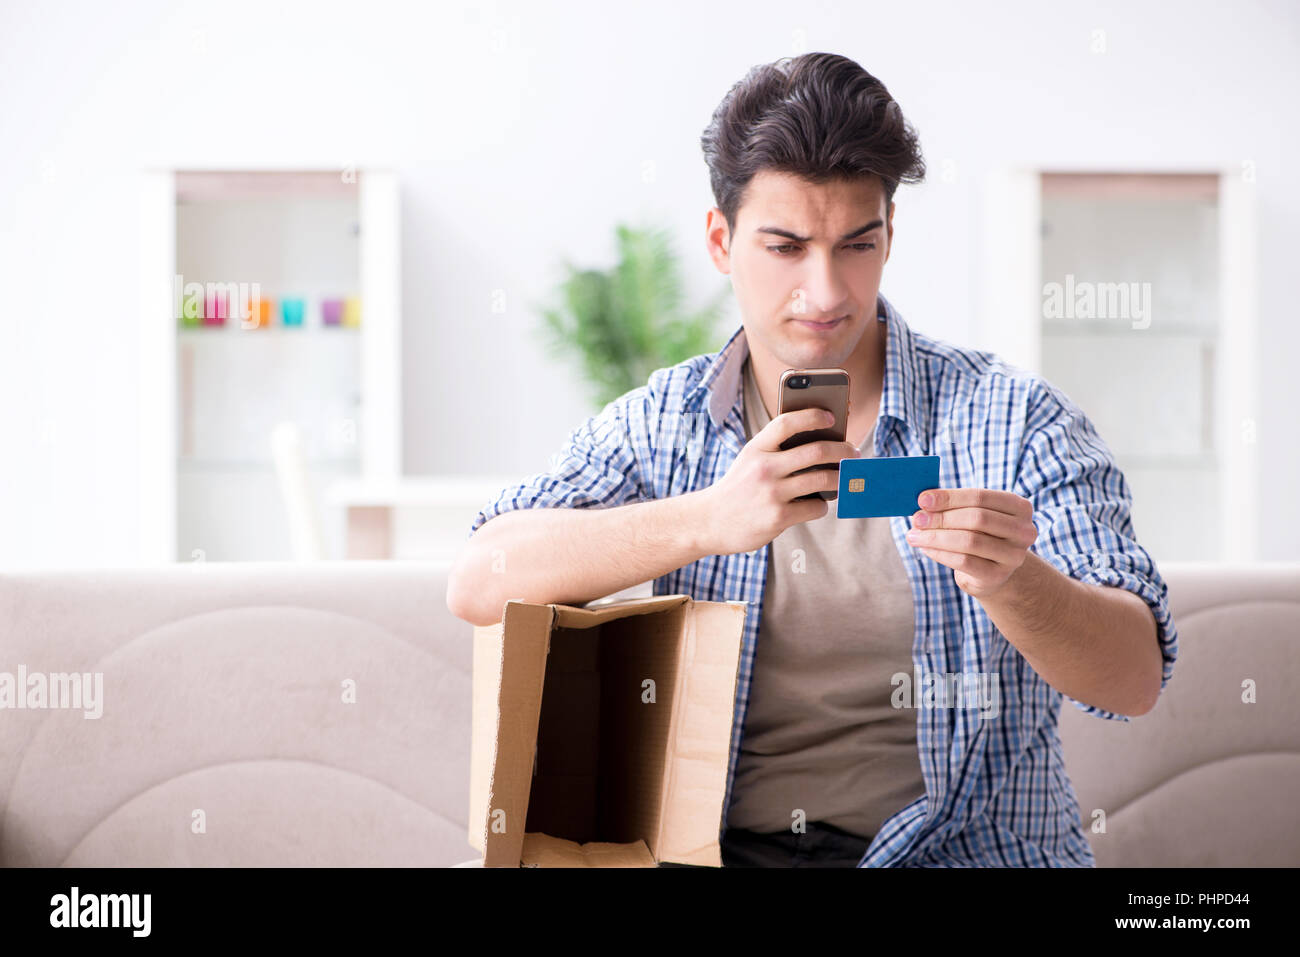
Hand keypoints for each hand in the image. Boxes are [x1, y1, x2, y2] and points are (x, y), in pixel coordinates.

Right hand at [698, 407, 857, 554]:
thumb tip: (824, 444)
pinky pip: (816, 507)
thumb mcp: (750, 460)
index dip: (813, 416)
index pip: (787, 422)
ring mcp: (772, 493)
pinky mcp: (779, 517)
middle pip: (816, 450)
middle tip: (853, 453)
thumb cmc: (739, 488)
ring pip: (823, 479)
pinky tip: (815, 504)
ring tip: (845, 477)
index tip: (831, 417)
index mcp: (756, 448)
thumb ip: (777, 450)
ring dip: (840, 478)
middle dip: (843, 450)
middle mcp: (764, 467)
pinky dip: (822, 504)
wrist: (711, 522)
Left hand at [904, 488, 1037, 598]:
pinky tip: (925, 548)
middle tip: (917, 519)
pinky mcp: (998, 575)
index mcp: (1019, 507)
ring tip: (914, 535)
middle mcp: (1023, 531)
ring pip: (970, 541)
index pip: (981, 497)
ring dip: (936, 536)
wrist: (991, 572)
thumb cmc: (978, 534)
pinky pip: (964, 561)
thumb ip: (953, 505)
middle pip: (977, 518)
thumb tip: (924, 501)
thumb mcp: (972, 515)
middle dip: (942, 518)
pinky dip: (940, 553)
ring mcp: (1014, 555)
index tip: (923, 499)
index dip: (950, 497)